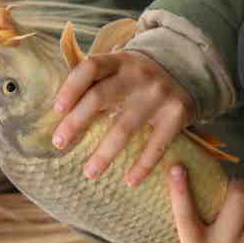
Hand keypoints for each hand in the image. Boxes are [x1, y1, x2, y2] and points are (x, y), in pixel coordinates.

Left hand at [51, 50, 192, 185]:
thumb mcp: (118, 69)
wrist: (187, 69)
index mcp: (118, 61)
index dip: (71, 88)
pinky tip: (130, 180)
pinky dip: (143, 165)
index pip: (90, 68)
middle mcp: (137, 75)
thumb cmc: (137, 76)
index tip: (56, 109)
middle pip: (100, 97)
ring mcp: (158, 95)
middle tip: (59, 144)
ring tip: (89, 173)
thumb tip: (61, 115)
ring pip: (124, 127)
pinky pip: (157, 145)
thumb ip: (95, 84)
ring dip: (104, 153)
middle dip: (76, 122)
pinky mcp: (177, 114)